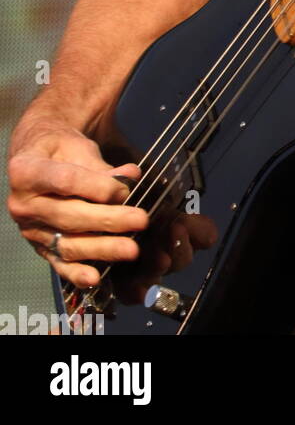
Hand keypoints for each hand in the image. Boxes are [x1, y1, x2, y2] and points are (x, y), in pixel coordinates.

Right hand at [7, 118, 146, 289]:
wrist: (37, 158)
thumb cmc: (59, 149)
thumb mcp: (77, 147)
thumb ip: (102, 166)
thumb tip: (131, 176)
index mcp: (26, 171)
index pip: (65, 181)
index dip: (97, 187)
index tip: (125, 189)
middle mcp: (23, 204)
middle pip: (69, 215)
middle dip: (108, 220)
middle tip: (140, 221)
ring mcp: (30, 229)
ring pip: (67, 242)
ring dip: (102, 248)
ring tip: (131, 250)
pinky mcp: (39, 247)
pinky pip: (59, 262)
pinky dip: (77, 272)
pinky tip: (96, 278)